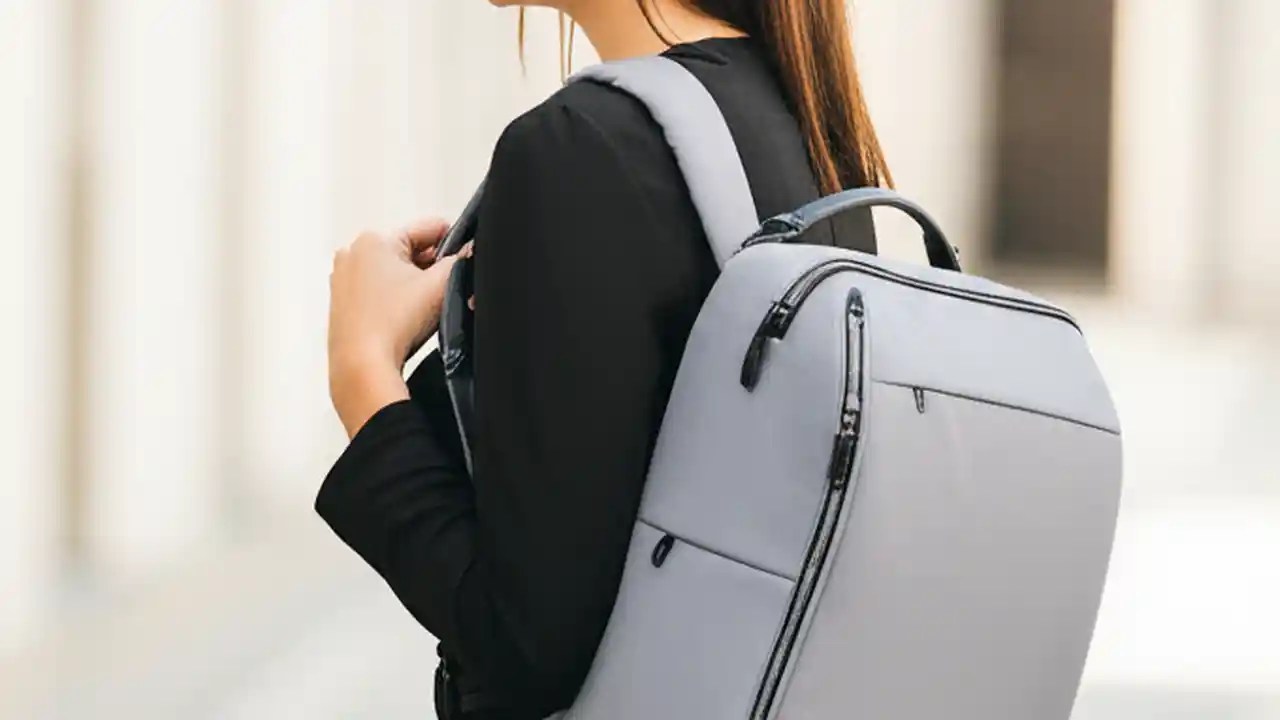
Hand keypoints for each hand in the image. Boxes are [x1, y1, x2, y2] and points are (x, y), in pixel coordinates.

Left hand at [328, 219, 458, 436]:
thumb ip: (462, 262)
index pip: (427, 228)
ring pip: (395, 273)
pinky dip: (396, 301)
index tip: (467, 256)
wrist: (362, 366)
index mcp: (374, 239)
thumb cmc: (391, 324)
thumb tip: (472, 253)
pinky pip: (380, 293)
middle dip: (432, 267)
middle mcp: (353, 254)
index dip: (454, 241)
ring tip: (427, 309)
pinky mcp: (344, 306)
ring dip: (415, 286)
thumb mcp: (439, 285)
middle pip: (410, 251)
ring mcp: (344, 281)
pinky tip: (407, 319)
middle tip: (449, 289)